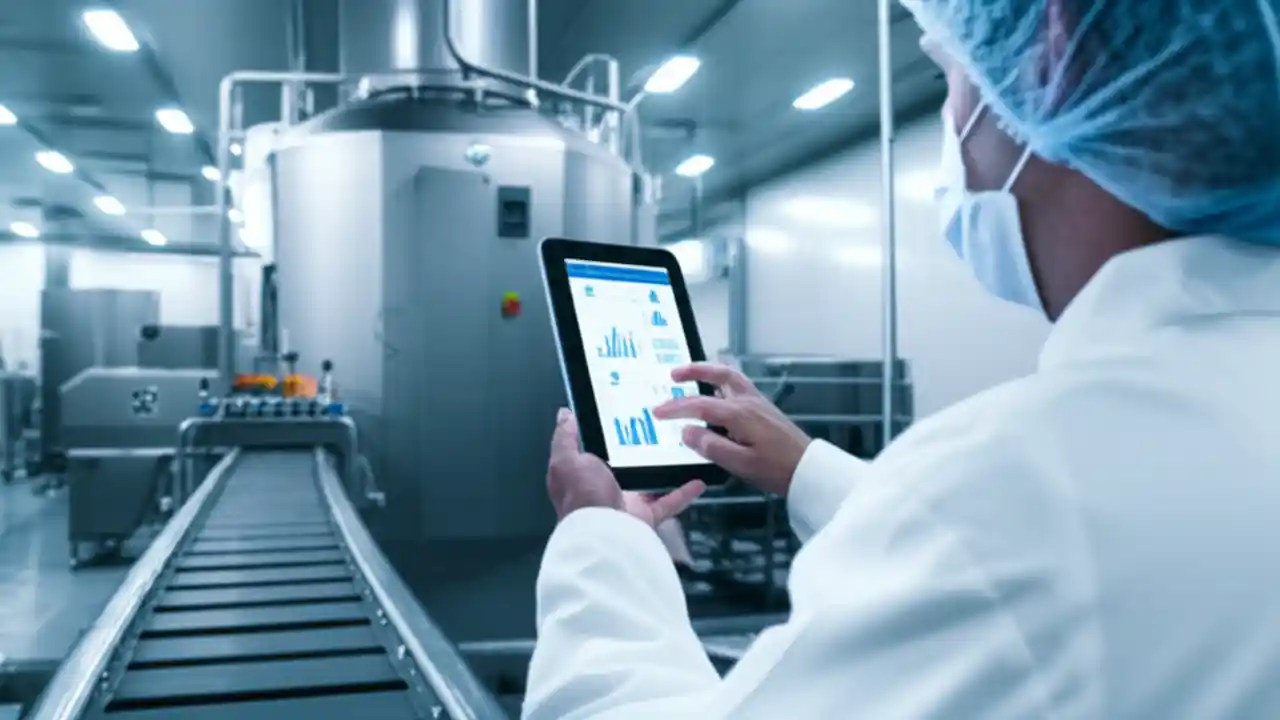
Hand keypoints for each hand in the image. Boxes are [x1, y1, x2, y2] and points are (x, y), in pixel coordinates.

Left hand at [547, 409, 705, 525]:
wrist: (602, 535)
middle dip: (640, 449)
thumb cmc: (582, 495)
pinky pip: (668, 502)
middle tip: (659, 426)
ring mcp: (626, 504)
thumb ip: (566, 438)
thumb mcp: (566, 460)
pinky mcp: (645, 516)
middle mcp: (603, 489)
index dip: (605, 433)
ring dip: (665, 470)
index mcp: (582, 474)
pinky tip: (698, 480)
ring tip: (681, 448)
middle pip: (625, 466)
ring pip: (649, 484)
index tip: (623, 413)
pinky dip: (683, 493)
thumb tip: (565, 415)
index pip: (593, 450)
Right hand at [653, 363, 810, 495]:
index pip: (700, 406)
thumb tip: (687, 432)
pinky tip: (717, 394)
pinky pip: (739, 386)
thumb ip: (711, 447)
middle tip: (674, 374)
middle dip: (694, 370)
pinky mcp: (764, 409)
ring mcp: (758, 402)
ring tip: (691, 376)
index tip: (657, 412)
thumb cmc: (776, 469)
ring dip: (709, 372)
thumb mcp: (741, 464)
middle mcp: (748, 401)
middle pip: (719, 374)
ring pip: (731, 377)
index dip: (676, 407)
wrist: (809, 469)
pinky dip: (722, 382)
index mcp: (739, 414)